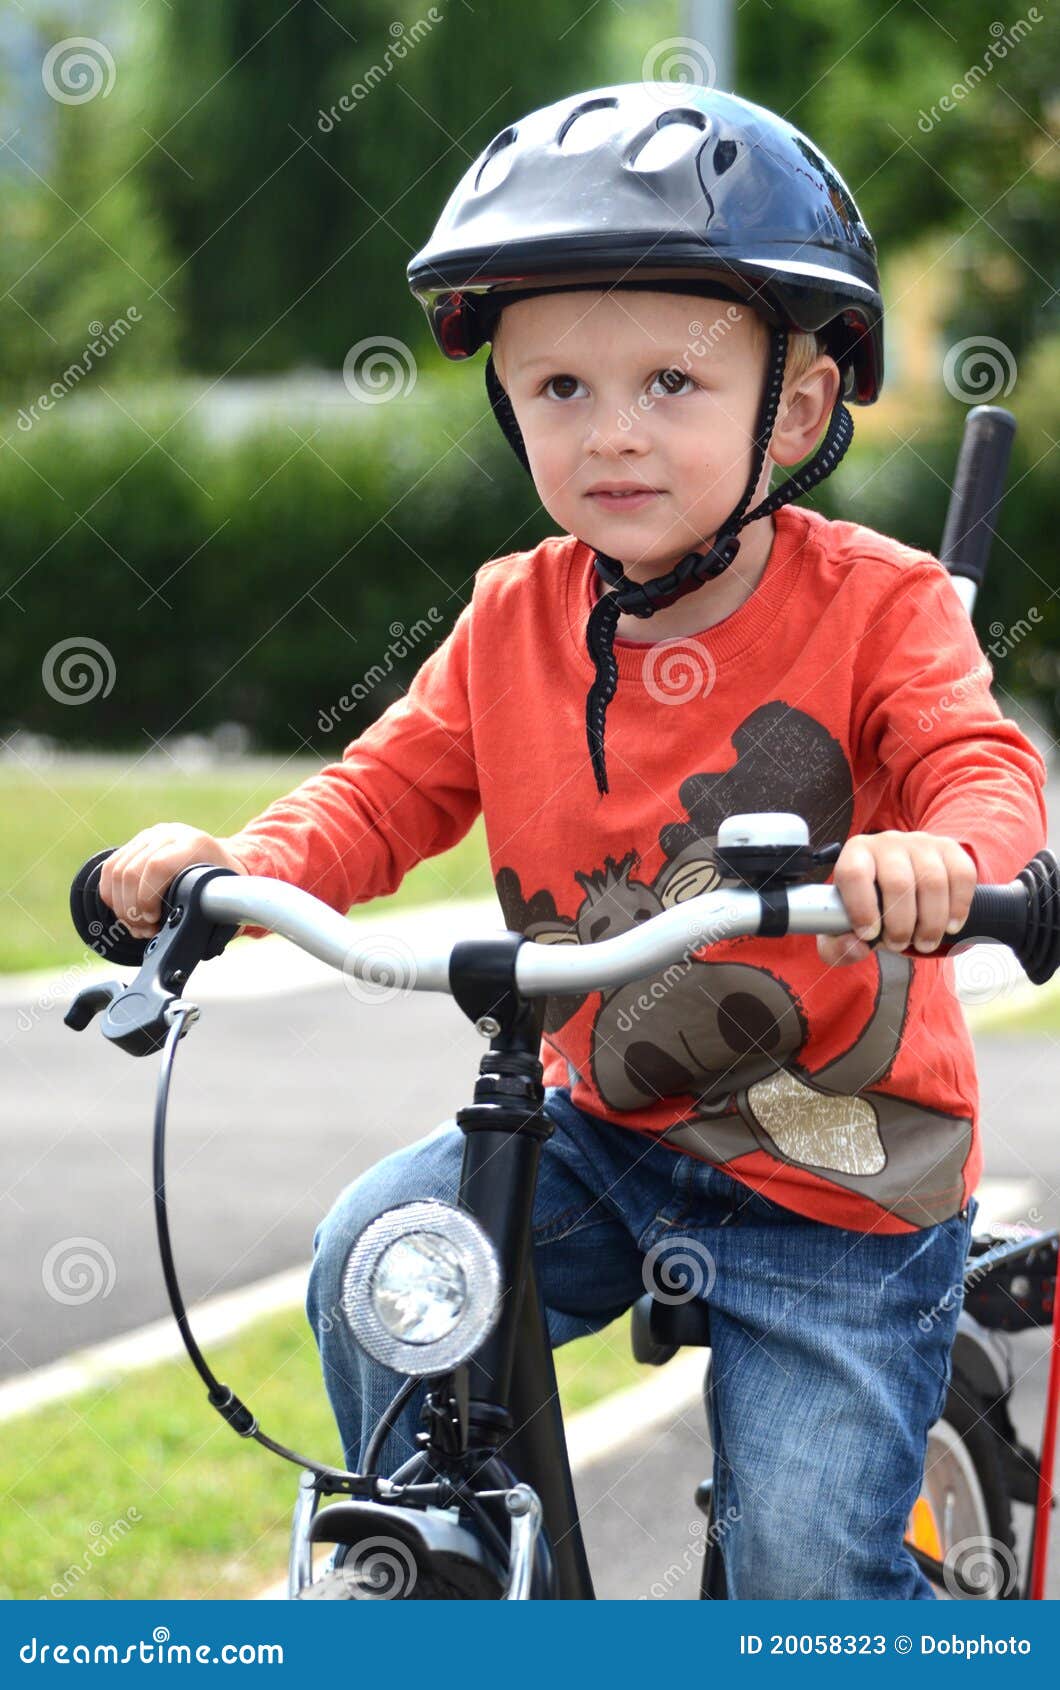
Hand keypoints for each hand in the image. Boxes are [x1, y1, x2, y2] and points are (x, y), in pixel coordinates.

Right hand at [97, 824, 247, 938]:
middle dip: (131, 909)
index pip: (157, 866)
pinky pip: (110, 869)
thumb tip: (182, 937)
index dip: (147, 897)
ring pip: (116, 871)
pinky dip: (111, 895)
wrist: (220, 860)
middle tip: (144, 930)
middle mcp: (169, 835)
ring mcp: (150, 836)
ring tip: (138, 926)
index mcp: (194, 844)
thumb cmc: (224, 885)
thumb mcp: (225, 896)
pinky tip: (125, 912)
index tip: (154, 920)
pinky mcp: (135, 844)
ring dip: (121, 906)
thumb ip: (208, 911)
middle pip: (131, 871)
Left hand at [816, 831, 976, 967]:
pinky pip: (962, 876)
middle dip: (900, 924)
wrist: (900, 885)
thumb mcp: (843, 928)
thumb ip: (837, 945)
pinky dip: (959, 907)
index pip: (854, 874)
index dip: (861, 908)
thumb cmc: (869, 906)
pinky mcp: (949, 849)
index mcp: (855, 854)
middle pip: (898, 883)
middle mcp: (887, 842)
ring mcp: (921, 842)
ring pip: (932, 882)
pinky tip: (949, 926)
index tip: (869, 935)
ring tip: (924, 942)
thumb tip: (856, 945)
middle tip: (898, 945)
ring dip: (931, 922)